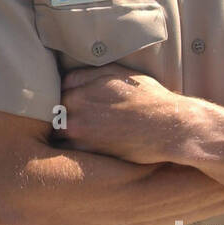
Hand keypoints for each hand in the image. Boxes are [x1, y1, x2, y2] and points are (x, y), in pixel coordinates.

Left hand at [55, 64, 190, 164]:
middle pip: (53, 112)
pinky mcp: (85, 150)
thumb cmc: (149, 98)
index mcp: (80, 85)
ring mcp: (77, 129)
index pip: (57, 90)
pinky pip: (66, 150)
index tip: (74, 104)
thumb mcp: (120, 74)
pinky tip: (85, 149)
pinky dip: (71, 149)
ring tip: (79, 137)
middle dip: (61, 116)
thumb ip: (89, 75)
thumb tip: (66, 78)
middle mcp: (74, 105)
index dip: (66, 97)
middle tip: (77, 122)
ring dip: (63, 134)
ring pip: (56, 132)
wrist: (170, 126)